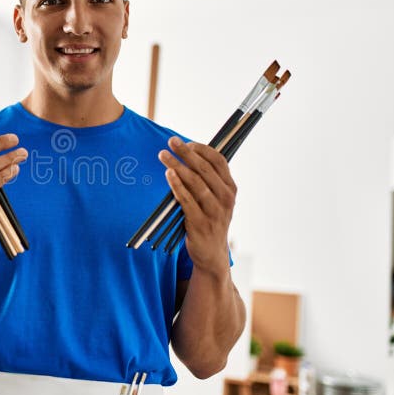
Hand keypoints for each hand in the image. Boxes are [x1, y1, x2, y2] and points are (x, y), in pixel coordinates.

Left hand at [158, 137, 235, 273]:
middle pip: (205, 169)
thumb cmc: (208, 220)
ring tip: (163, 155)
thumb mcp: (214, 199)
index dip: (202, 149)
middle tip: (171, 141)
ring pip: (195, 182)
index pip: (219, 161)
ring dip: (177, 166)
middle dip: (186, 153)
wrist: (211, 254)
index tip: (186, 142)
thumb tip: (188, 154)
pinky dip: (177, 185)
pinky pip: (187, 200)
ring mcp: (214, 211)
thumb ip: (207, 180)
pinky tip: (168, 174)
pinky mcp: (201, 223)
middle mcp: (226, 198)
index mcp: (230, 189)